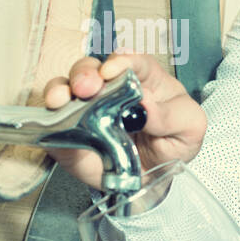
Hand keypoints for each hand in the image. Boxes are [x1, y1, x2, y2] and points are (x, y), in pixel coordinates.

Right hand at [42, 48, 206, 190]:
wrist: (152, 179)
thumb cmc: (172, 144)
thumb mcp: (190, 129)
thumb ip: (173, 117)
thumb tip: (146, 108)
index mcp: (145, 80)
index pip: (132, 61)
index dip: (121, 61)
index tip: (113, 70)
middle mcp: (112, 89)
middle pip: (93, 68)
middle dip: (86, 73)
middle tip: (87, 86)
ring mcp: (88, 107)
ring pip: (69, 86)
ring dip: (63, 89)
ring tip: (63, 99)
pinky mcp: (70, 130)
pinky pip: (55, 118)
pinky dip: (50, 115)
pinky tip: (53, 117)